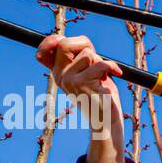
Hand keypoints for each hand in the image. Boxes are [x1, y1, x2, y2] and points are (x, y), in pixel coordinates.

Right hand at [36, 34, 124, 162]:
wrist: (106, 121)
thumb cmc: (100, 96)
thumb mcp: (87, 73)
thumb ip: (80, 58)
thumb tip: (79, 41)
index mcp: (58, 73)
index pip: (45, 50)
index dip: (52, 40)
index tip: (63, 41)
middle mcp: (60, 77)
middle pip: (64, 44)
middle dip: (85, 44)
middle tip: (95, 57)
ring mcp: (69, 80)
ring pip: (87, 54)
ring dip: (101, 62)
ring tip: (102, 76)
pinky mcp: (82, 84)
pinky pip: (100, 64)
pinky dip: (112, 67)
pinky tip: (116, 74)